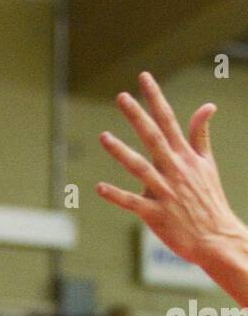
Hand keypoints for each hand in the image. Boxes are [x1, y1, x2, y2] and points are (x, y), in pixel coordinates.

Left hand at [98, 72, 246, 274]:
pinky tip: (99, 188)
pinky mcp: (156, 214)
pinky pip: (133, 203)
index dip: (156, 98)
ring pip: (140, 168)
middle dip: (137, 116)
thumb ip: (201, 135)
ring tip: (103, 137)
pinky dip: (117, 195)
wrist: (216, 237)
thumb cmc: (209, 200)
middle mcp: (175, 170)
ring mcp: (165, 192)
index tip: (143, 78)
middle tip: (121, 97)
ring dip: (121, 152)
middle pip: (153, 138)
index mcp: (185, 156)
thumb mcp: (207, 164)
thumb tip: (207, 105)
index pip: (169, 120)